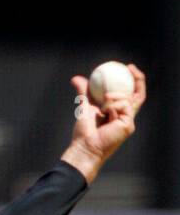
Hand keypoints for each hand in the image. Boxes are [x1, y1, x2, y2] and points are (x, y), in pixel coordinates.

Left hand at [62, 63, 145, 183]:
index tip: (126, 67)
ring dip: (116, 95)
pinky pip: (125, 106)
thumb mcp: (84, 106)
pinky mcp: (128, 125)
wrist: (84, 147)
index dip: (132, 80)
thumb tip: (76, 78)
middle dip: (138, 79)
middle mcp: (126, 116)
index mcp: (118, 112)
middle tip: (129, 68)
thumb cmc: (84, 131)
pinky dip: (114, 104)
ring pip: (129, 99)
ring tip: (104, 98)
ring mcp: (128, 121)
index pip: (130, 93)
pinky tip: (105, 109)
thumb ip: (84, 92)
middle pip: (139, 94)